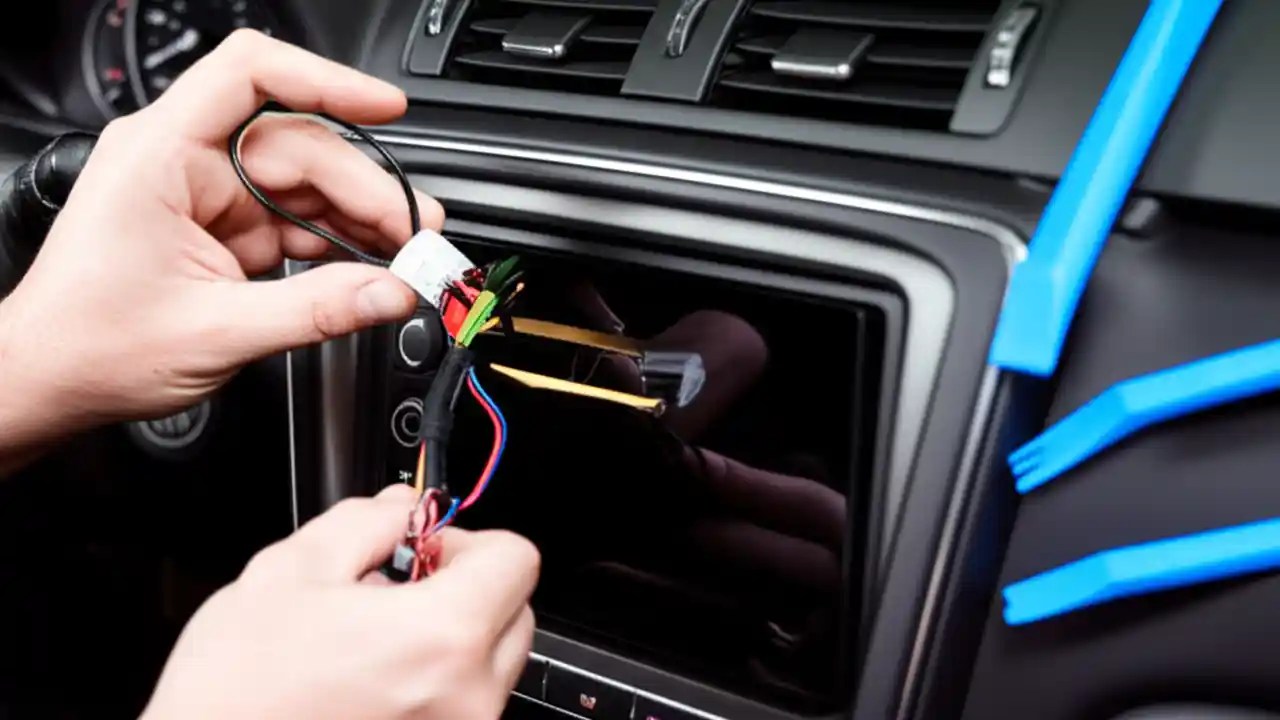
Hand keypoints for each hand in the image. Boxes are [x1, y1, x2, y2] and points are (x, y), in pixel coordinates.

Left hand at [0, 29, 439, 454]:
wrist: (51, 383)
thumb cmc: (89, 345)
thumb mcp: (215, 331)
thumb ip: (315, 309)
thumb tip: (390, 293)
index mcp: (160, 155)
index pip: (250, 75)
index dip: (326, 81)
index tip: (385, 108)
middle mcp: (186, 161)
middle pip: (301, 146)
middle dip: (367, 189)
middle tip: (417, 235)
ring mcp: (209, 194)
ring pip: (308, 185)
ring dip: (362, 218)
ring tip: (406, 255)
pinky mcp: (226, 228)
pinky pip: (299, 221)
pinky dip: (340, 244)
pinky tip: (372, 266)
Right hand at [142, 484, 539, 719]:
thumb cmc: (234, 694)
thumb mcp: (288, 574)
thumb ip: (364, 524)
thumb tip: (403, 508)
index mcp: (441, 637)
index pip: (517, 558)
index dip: (466, 539)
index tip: (423, 548)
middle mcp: (467, 698)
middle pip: (514, 611)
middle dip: (466, 588)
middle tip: (395, 590)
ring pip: (491, 664)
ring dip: (451, 640)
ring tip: (372, 644)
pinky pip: (464, 706)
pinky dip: (435, 685)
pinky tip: (371, 683)